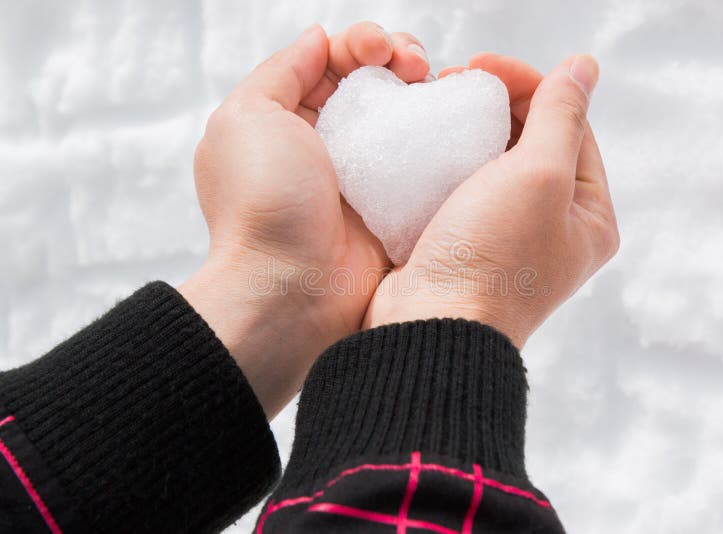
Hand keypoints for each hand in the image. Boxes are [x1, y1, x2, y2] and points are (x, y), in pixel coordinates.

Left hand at [179, 23, 429, 418]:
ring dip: (421, 90)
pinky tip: (447, 120)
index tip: (379, 50)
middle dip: (398, 58)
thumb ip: (283, 69)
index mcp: (286, 120)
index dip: (360, 44)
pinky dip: (436, 135)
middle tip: (414, 66)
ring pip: (401, 116)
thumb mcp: (248, 116)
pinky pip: (422, 159)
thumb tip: (317, 38)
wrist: (292, 291)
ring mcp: (363, 175)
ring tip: (435, 83)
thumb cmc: (264, 206)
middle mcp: (325, 144)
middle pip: (372, 83)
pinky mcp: (393, 204)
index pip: (332, 62)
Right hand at [364, 53, 619, 347]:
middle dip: (500, 105)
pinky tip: (429, 145)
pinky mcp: (468, 246)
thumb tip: (586, 66)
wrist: (430, 328)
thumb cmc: (491, 261)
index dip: (532, 85)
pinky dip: (450, 161)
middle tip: (457, 81)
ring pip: (496, 164)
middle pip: (535, 143)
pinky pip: (465, 189)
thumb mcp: (538, 176)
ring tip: (440, 107)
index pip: (572, 127)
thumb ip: (561, 115)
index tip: (483, 66)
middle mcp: (556, 228)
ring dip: (471, 130)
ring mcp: (510, 239)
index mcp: (590, 216)